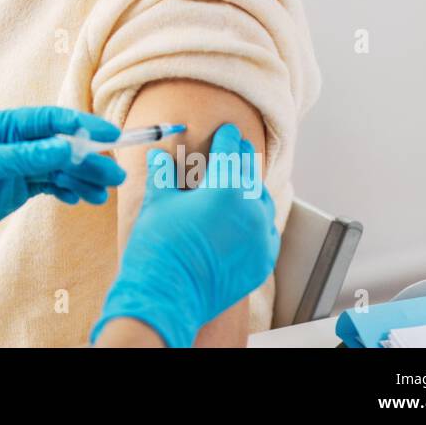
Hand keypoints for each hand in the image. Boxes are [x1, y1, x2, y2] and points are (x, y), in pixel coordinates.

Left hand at [0, 106, 126, 275]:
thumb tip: (68, 148)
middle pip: (60, 146)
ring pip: (58, 168)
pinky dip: (66, 190)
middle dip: (88, 158)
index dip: (82, 127)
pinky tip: (80, 198)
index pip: (50, 120)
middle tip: (116, 175)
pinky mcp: (11, 191)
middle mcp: (10, 142)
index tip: (110, 137)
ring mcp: (12, 168)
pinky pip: (47, 186)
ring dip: (81, 177)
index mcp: (1, 124)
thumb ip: (25, 157)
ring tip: (102, 193)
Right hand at [92, 123, 278, 346]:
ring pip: (263, 205)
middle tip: (240, 147)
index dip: (228, 139)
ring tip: (245, 182)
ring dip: (254, 190)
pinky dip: (259, 221)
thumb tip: (159, 155)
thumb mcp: (159, 202)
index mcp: (226, 190)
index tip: (229, 130)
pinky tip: (250, 219)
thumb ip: (164, 174)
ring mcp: (260, 240)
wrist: (168, 294)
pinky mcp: (262, 263)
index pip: (231, 154)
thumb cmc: (159, 246)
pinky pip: (266, 234)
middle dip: (244, 160)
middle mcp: (251, 212)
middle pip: (251, 176)